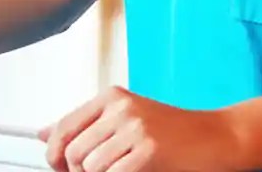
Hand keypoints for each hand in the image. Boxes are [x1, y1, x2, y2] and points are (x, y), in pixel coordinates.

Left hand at [40, 86, 240, 171]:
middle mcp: (120, 108)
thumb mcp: (126, 120)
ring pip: (90, 166)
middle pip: (73, 151)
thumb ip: (86, 126)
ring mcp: (135, 128)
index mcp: (112, 97)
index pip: (63, 127)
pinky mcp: (148, 150)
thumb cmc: (175, 131)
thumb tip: (44, 134)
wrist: (217, 138)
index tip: (59, 166)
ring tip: (122, 171)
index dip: (55, 154)